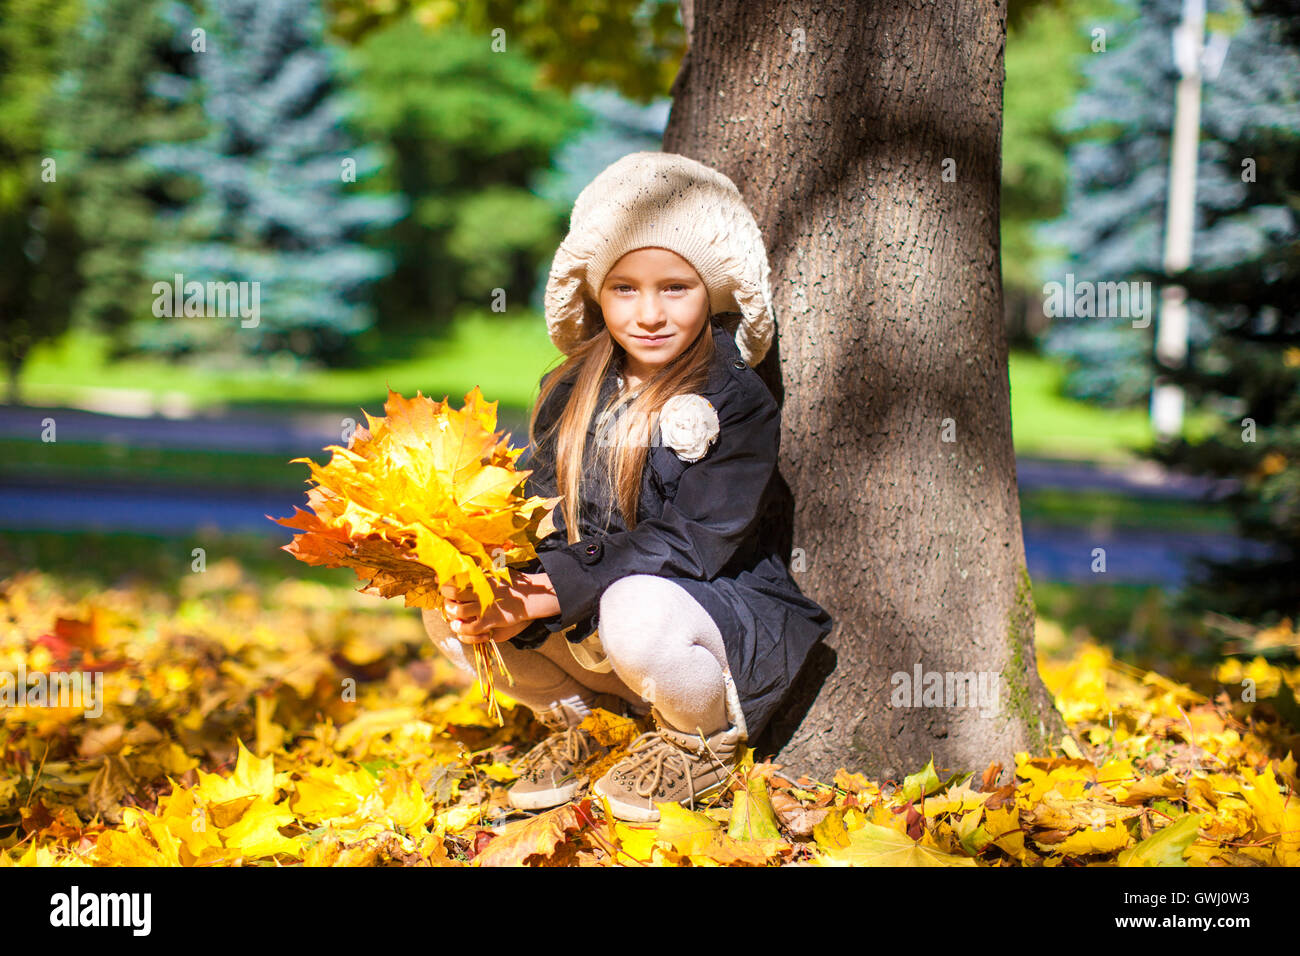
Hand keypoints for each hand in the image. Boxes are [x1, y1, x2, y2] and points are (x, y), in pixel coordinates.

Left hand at [439, 571, 557, 644]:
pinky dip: (462, 629)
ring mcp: (486, 607)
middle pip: (453, 594)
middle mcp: (481, 591)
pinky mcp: (492, 621)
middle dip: (446, 598)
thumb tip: (465, 561)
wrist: (531, 596)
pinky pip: (471, 629)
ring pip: (458, 611)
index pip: (456, 578)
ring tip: (452, 614)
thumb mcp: (497, 571)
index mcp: (481, 578)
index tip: (440, 584)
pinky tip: (460, 627)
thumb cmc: (513, 583)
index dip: (444, 582)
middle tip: (448, 601)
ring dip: (451, 614)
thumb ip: (482, 569)